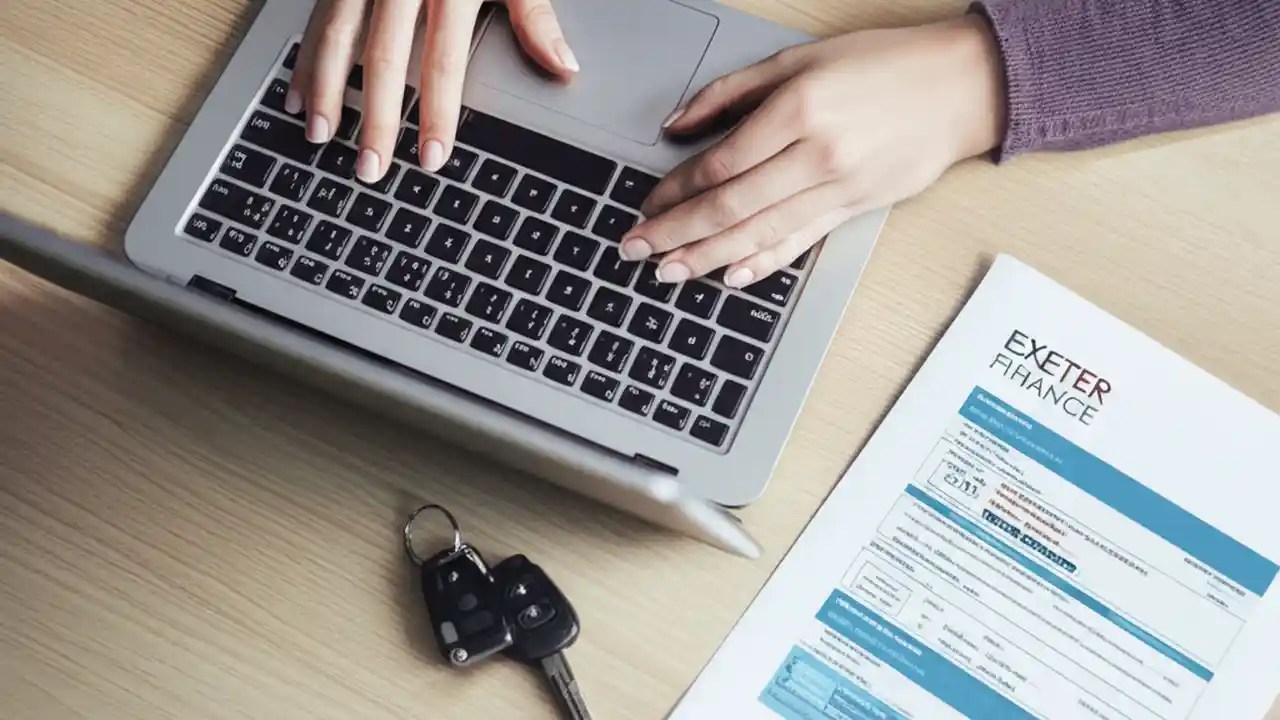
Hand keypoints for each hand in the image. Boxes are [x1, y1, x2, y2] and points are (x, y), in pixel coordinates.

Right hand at [288, 0, 578, 181]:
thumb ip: (535, 17)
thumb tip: (564, 67)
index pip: (443, 59)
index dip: (438, 112)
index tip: (432, 158)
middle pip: (386, 55)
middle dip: (377, 117)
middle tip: (371, 168)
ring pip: (339, 34)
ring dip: (327, 89)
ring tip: (321, 136)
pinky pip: (316, 15)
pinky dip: (305, 56)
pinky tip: (298, 95)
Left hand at [621, 17, 1004, 286]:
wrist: (962, 87)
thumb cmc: (883, 64)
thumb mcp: (800, 59)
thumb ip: (731, 92)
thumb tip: (677, 125)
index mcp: (799, 110)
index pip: (721, 163)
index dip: (677, 189)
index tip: (649, 202)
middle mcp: (818, 155)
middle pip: (731, 206)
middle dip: (676, 232)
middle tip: (636, 248)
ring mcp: (839, 189)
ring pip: (760, 233)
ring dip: (707, 257)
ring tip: (668, 272)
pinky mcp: (856, 210)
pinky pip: (800, 242)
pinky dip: (763, 263)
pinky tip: (731, 277)